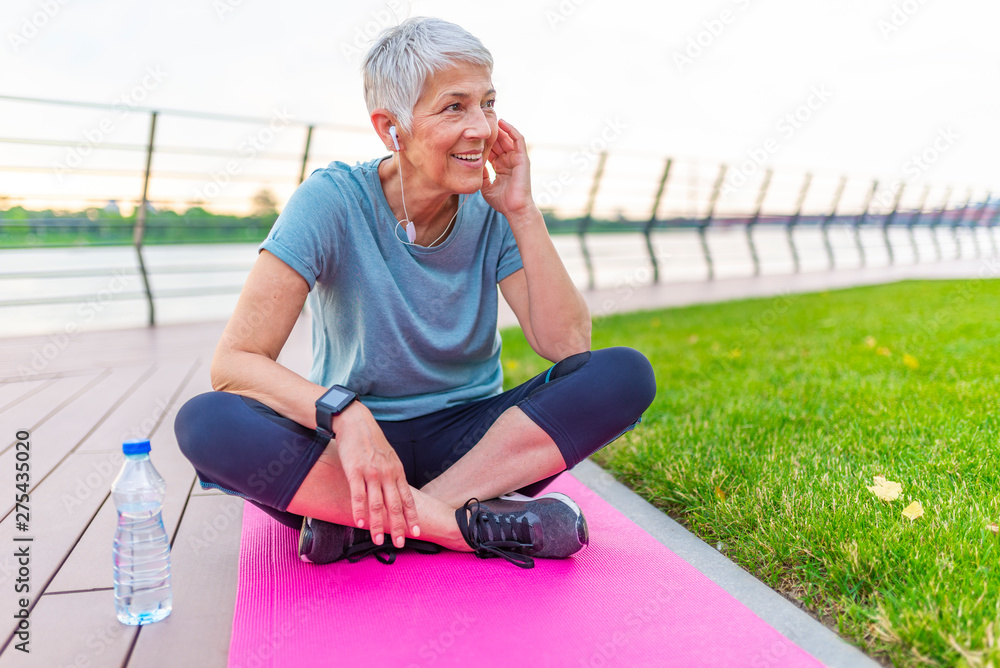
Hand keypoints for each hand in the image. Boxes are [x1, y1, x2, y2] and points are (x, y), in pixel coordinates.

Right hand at [331, 402, 418, 546]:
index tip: (417, 532)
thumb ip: (393, 475)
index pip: (408, 498)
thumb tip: (397, 493)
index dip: (412, 517)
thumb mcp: (389, 457)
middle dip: (399, 526)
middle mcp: (387, 474)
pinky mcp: (355, 471)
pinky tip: (360, 523)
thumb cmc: (371, 442)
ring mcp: (371, 473)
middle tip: (401, 544)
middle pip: (395, 505)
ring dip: (378, 525)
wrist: (356, 423)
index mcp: (397, 471)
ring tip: (379, 540)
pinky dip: (359, 511)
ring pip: (377, 504)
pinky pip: (358, 495)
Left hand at [481, 118, 536, 219]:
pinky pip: (518, 139)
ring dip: (499, 129)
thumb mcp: (486, 185)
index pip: (491, 149)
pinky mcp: (523, 157)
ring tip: (489, 118)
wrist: (514, 209)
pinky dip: (511, 130)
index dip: (483, 142)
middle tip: (479, 121)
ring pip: (507, 138)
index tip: (472, 133)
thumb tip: (473, 163)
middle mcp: (509, 161)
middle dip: (490, 132)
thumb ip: (482, 174)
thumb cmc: (501, 201)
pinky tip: (502, 123)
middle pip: (498, 142)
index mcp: (500, 167)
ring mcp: (516, 158)